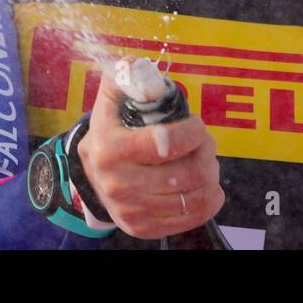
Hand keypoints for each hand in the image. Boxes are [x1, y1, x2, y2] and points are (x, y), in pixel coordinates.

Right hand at [75, 56, 224, 238]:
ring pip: (193, 197)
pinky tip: (208, 186)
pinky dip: (209, 201)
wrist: (91, 175)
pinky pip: (190, 219)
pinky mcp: (142, 228)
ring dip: (210, 176)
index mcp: (110, 149)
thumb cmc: (110, 131)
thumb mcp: (111, 99)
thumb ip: (127, 78)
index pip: (166, 144)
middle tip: (206, 143)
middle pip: (186, 174)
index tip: (196, 124)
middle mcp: (118, 184)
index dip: (192, 132)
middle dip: (206, 153)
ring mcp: (131, 210)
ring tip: (207, 161)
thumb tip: (147, 75)